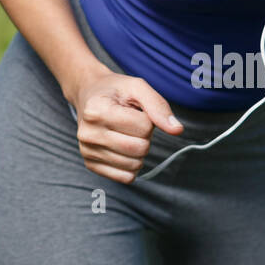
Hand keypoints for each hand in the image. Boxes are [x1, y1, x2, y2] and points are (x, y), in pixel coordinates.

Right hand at [73, 69, 183, 183]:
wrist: (88, 95)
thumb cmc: (114, 91)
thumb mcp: (137, 87)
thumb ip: (158, 106)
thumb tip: (177, 130)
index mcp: (96, 110)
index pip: (144, 127)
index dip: (148, 119)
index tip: (135, 111)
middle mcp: (88, 132)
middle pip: (140, 148)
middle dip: (145, 136)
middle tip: (132, 124)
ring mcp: (87, 151)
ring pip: (135, 164)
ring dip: (138, 150)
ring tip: (125, 134)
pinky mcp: (91, 165)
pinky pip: (125, 177)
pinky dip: (132, 165)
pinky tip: (122, 149)